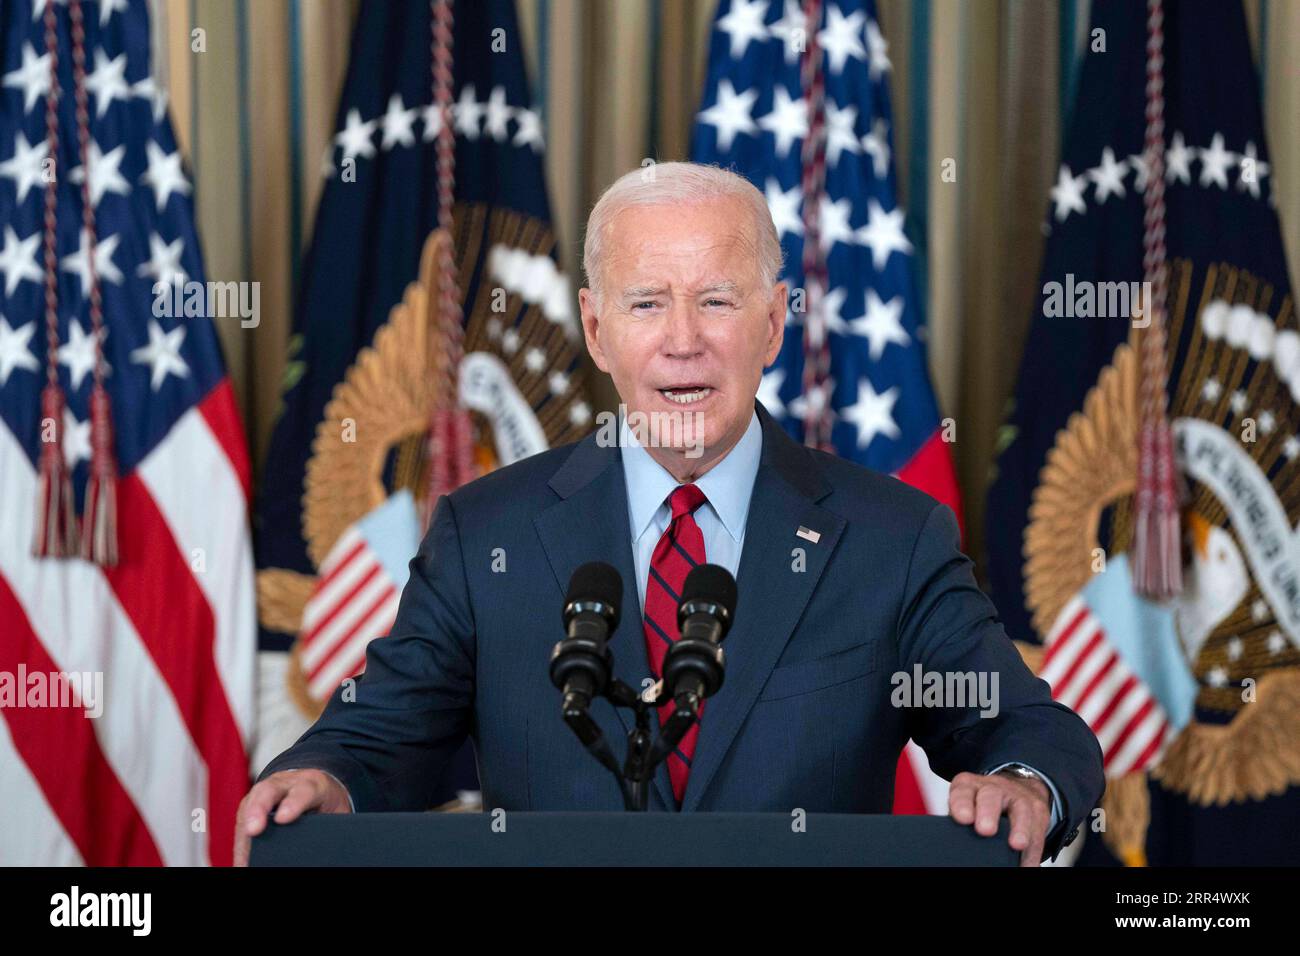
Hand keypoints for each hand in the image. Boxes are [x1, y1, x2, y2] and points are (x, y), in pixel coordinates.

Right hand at [233, 769, 351, 866]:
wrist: (319, 786)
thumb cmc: (327, 802)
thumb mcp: (336, 810)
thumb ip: (328, 826)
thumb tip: (322, 854)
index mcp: (312, 784)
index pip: (304, 790)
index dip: (294, 803)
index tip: (283, 818)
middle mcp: (286, 783)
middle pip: (269, 790)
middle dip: (258, 809)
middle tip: (253, 830)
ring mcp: (267, 791)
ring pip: (250, 803)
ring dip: (244, 829)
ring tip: (243, 858)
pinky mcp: (253, 803)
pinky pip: (244, 819)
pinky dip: (242, 841)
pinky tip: (242, 859)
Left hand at [947, 770, 1051, 866]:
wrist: (1017, 786)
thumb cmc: (983, 802)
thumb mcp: (966, 803)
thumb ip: (959, 819)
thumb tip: (956, 843)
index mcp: (970, 786)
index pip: (963, 791)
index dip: (962, 803)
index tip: (962, 818)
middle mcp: (994, 788)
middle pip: (991, 795)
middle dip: (988, 812)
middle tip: (985, 830)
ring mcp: (1018, 798)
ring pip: (1021, 811)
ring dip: (1020, 829)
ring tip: (1016, 845)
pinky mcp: (1038, 811)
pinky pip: (1037, 831)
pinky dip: (1033, 851)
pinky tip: (1028, 864)